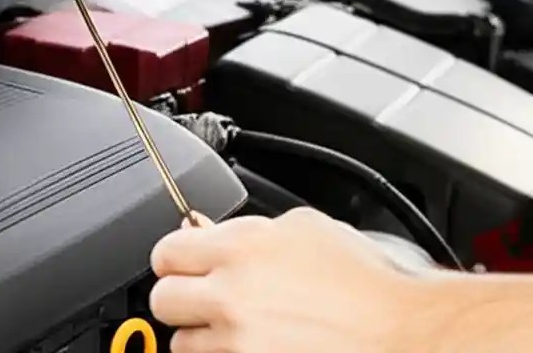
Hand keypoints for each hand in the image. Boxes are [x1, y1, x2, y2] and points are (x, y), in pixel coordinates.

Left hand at [150, 208, 419, 352]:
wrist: (405, 336)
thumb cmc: (366, 285)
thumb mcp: (305, 229)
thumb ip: (246, 228)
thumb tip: (203, 229)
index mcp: (240, 250)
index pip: (165, 252)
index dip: (175, 258)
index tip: (183, 264)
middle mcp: (231, 297)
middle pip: (163, 299)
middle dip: (181, 298)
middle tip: (203, 298)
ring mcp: (239, 343)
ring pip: (182, 344)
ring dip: (202, 336)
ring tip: (237, 329)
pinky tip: (252, 347)